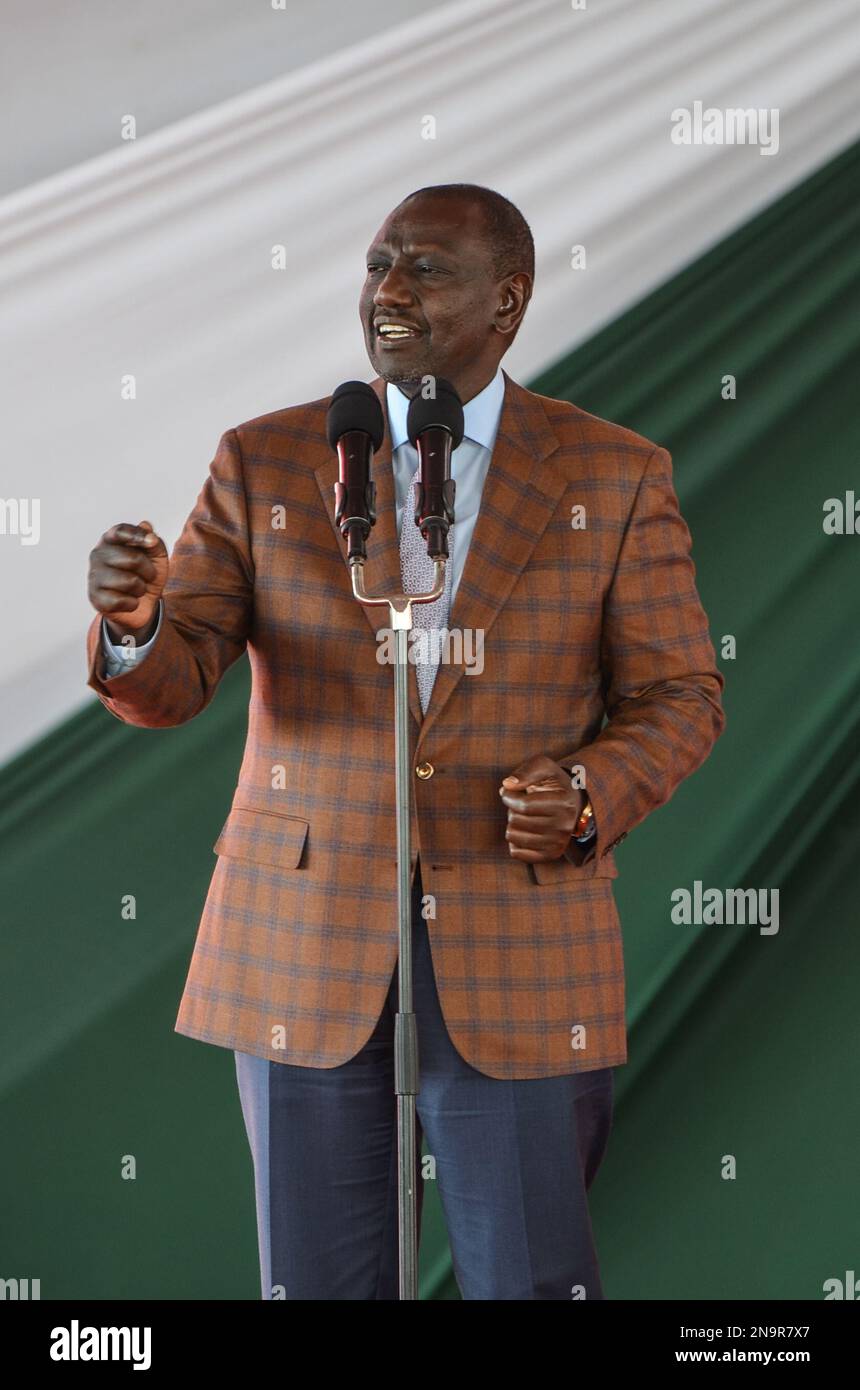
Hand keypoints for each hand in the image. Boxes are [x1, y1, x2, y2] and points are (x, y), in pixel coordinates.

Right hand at [88, 520, 168, 640]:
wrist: (141, 605)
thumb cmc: (146, 575)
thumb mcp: (157, 557)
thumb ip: (154, 541)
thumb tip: (146, 526)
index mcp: (110, 540)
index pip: (120, 531)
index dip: (137, 535)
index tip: (152, 542)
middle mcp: (98, 554)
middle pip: (133, 559)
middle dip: (149, 571)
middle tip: (148, 577)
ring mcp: (94, 575)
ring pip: (130, 581)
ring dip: (141, 589)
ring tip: (136, 589)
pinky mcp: (94, 597)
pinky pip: (122, 600)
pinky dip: (132, 603)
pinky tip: (127, 600)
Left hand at [498, 753, 586, 862]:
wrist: (572, 802)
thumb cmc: (553, 783)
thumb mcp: (543, 767)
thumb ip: (525, 771)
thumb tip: (507, 785)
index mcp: (564, 803)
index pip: (523, 805)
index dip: (508, 796)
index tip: (509, 791)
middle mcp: (564, 827)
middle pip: (516, 821)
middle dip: (512, 809)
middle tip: (523, 804)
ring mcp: (558, 844)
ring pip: (513, 837)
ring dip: (513, 824)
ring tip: (525, 816)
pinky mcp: (551, 855)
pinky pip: (516, 853)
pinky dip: (515, 840)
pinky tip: (526, 830)